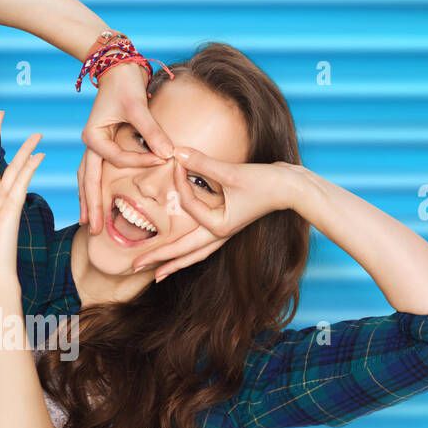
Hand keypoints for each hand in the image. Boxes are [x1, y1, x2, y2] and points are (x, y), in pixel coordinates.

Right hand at [79, 61, 174, 232]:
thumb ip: (152, 131)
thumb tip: (168, 154)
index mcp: (94, 135)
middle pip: (88, 179)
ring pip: (87, 178)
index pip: (116, 158)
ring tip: (88, 223)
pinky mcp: (102, 144)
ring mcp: (94, 145)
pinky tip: (94, 203)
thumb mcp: (138, 106)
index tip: (162, 158)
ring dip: (88, 200)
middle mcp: (90, 143)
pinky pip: (95, 171)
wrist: (116, 67)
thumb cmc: (125, 83)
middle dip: (91, 204)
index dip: (138, 160)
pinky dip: (93, 188)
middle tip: (93, 229)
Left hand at [132, 150, 311, 281]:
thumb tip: (177, 152)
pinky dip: (189, 250)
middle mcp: (219, 233)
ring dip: (174, 262)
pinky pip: (203, 242)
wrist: (293, 187)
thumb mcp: (233, 172)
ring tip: (155, 275)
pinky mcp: (227, 223)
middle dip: (159, 259)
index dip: (181, 181)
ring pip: (194, 253)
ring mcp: (223, 231)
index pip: (190, 205)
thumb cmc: (266, 182)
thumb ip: (204, 163)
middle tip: (133, 267)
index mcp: (220, 225)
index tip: (175, 159)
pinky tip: (179, 253)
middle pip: (184, 252)